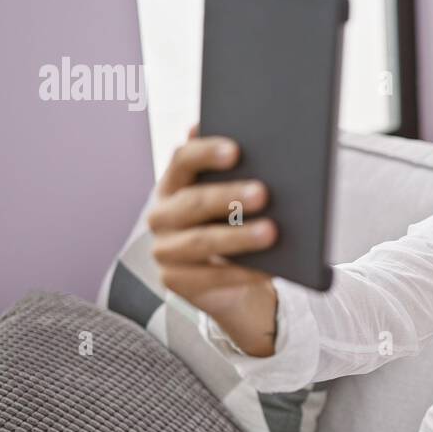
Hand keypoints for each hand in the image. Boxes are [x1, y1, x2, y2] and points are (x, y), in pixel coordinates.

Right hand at [147, 124, 279, 356]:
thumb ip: (239, 176)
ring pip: (201, 241)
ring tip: (271, 232)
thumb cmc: (232, 227)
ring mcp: (164, 250)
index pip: (182, 160)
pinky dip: (241, 271)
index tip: (236, 150)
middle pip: (193, 201)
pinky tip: (269, 267)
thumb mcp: (232, 201)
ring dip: (238, 237)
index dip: (206, 153)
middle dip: (229, 196)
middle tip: (263, 193)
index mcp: (173, 185)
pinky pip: (210, 276)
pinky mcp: (173, 281)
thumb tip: (270, 159)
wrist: (227, 280)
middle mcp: (161, 215)